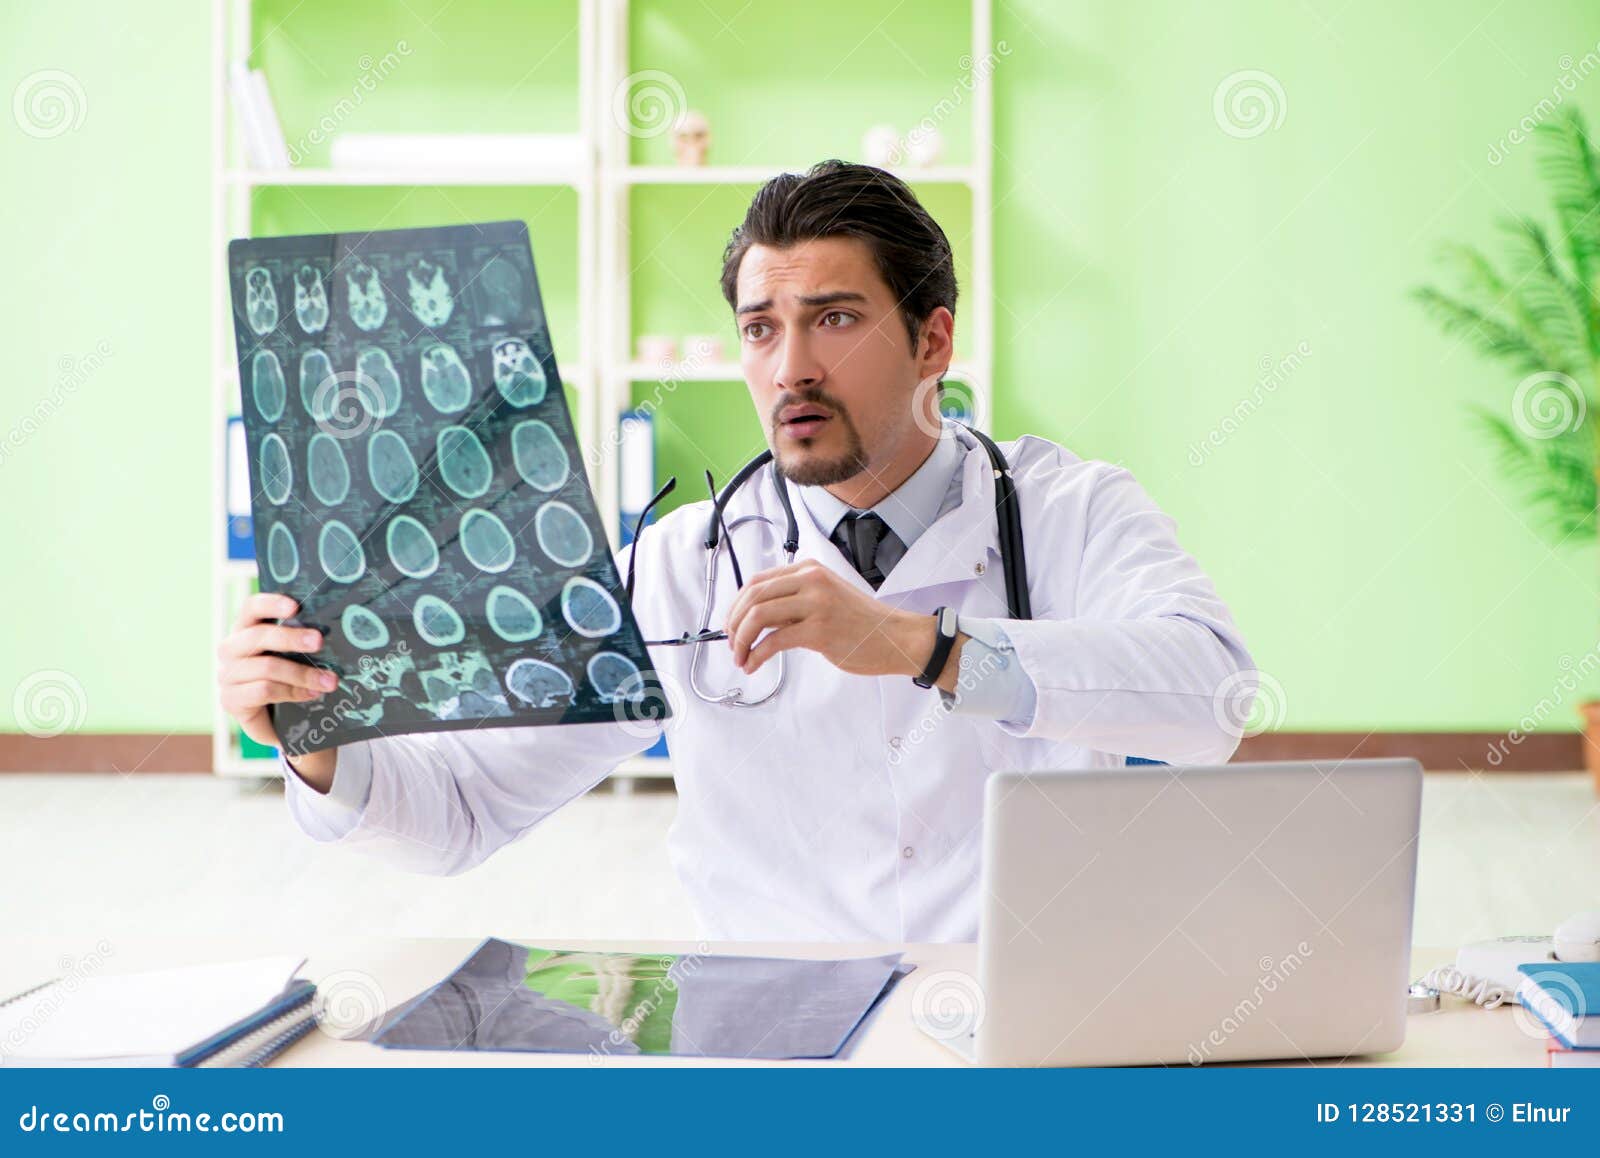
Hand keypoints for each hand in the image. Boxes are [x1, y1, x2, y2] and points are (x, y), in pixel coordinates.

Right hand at [217, 593, 337, 790]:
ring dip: (302, 674)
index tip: (296, 606)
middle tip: (319, 641)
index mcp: (246, 629)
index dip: (271, 603)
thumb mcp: (297, 656)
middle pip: (258, 636)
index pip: (251, 608)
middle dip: (292, 638)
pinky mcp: (230, 700)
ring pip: (266, 667)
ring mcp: (227, 675)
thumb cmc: (290, 679)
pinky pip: (263, 691)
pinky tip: (312, 695)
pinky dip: (292, 692)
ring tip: (329, 681)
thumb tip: (332, 628)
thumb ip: (304, 641)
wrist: (280, 722)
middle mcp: (231, 649)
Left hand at [723, 559, 943, 679]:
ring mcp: (815, 604)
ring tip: (740, 657)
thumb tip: (756, 618)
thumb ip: (794, 601)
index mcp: (809, 570)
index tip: (731, 625)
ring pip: (758, 615)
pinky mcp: (819, 631)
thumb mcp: (825, 597)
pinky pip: (773, 642)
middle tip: (731, 644)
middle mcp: (810, 581)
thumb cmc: (861, 622)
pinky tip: (753, 665)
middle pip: (753, 596)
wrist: (895, 637)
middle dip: (733, 623)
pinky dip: (756, 655)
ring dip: (741, 640)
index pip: (757, 581)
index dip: (736, 605)